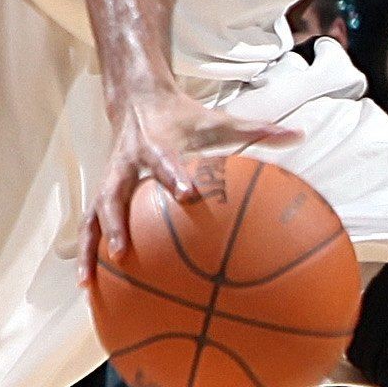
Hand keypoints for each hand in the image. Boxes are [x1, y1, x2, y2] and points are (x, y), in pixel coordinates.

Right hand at [80, 84, 301, 283]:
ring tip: (89, 285)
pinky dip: (88, 254)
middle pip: (112, 194)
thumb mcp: (219, 120)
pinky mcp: (104, 193)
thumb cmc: (184, 117)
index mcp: (154, 145)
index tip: (185, 194)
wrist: (138, 99)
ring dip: (90, 250)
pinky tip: (90, 286)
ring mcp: (110, 180)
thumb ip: (258, 129)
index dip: (171, 175)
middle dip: (116, 223)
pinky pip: (91, 226)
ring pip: (92, 217)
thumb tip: (298, 133)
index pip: (162, 160)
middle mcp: (125, 164)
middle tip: (123, 253)